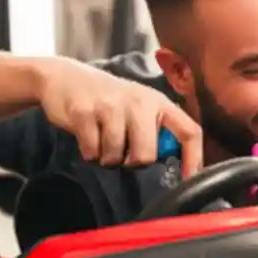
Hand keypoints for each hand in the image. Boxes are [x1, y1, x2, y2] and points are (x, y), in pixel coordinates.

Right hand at [35, 58, 202, 176]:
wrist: (64, 77)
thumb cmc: (109, 101)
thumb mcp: (140, 108)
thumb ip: (157, 131)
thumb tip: (175, 166)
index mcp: (158, 102)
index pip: (189, 131)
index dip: (193, 158)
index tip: (189, 179)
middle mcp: (138, 102)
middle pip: (146, 155)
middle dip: (133, 163)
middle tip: (124, 154)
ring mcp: (110, 106)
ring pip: (116, 156)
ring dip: (108, 158)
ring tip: (104, 142)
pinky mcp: (84, 112)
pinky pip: (92, 152)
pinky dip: (89, 153)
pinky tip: (88, 137)